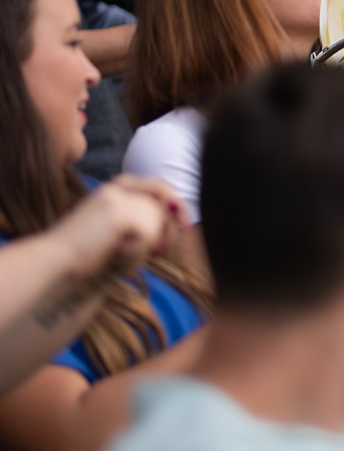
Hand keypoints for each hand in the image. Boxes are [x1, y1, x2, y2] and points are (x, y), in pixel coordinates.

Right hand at [51, 175, 186, 279]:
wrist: (51, 264)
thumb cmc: (82, 257)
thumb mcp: (115, 234)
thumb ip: (141, 223)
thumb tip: (178, 224)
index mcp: (111, 190)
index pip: (157, 187)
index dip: (175, 204)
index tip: (185, 225)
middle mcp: (115, 188)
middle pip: (163, 203)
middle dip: (169, 230)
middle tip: (160, 252)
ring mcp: (116, 197)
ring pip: (158, 221)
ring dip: (148, 245)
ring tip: (124, 257)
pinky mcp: (118, 211)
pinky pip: (149, 233)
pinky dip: (140, 251)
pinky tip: (118, 256)